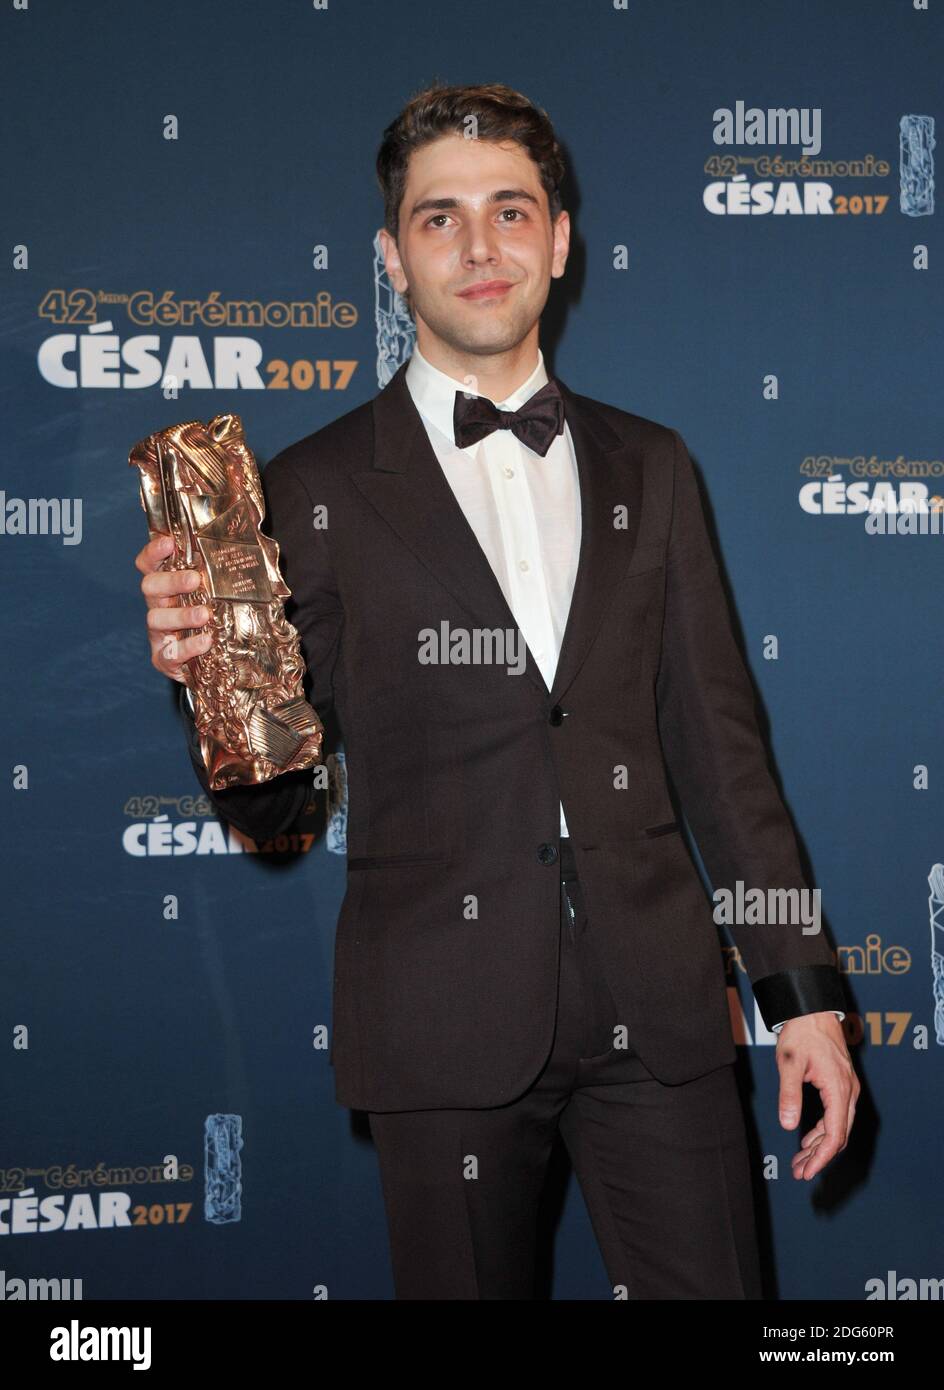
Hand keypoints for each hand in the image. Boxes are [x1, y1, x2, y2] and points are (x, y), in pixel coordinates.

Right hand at [135, 533, 212, 683]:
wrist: (217, 663)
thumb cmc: (218, 620)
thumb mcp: (221, 595)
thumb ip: (226, 573)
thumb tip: (251, 547)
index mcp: (168, 586)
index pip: (149, 564)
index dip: (154, 551)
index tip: (169, 542)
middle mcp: (158, 607)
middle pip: (150, 587)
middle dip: (171, 581)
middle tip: (195, 579)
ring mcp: (158, 634)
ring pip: (156, 619)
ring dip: (180, 615)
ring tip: (204, 614)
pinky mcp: (163, 659)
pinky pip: (169, 654)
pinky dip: (188, 647)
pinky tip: (206, 641)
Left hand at [776, 1011, 858, 1180]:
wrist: (811, 1009)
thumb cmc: (801, 1032)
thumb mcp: (789, 1063)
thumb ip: (789, 1095)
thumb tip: (789, 1125)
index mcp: (838, 1088)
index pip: (835, 1133)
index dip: (821, 1157)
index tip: (808, 1172)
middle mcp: (848, 1091)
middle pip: (839, 1134)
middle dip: (819, 1157)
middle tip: (799, 1172)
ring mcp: (847, 1087)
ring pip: (837, 1126)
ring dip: (819, 1146)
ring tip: (799, 1161)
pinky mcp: (841, 1084)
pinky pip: (835, 1115)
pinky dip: (821, 1130)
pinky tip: (806, 1140)